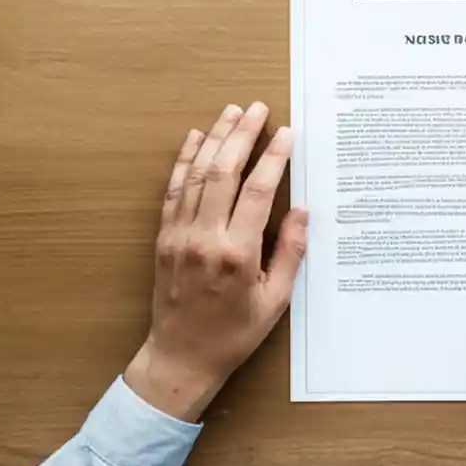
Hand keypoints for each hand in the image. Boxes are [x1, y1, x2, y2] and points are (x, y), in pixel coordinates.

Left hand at [124, 103, 307, 421]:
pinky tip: (194, 138)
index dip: (274, 158)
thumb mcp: (274, 301)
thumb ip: (290, 252)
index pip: (257, 191)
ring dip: (214, 138)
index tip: (287, 133)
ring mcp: (179, 235)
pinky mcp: (164, 237)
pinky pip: (174, 190)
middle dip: (243, 135)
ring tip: (231, 112)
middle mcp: (204, 238)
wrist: (181, 356)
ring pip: (197, 174)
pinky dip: (184, 160)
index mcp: (237, 254)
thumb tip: (302, 210)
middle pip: (224, 171)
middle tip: (259, 109)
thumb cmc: (233, 334)